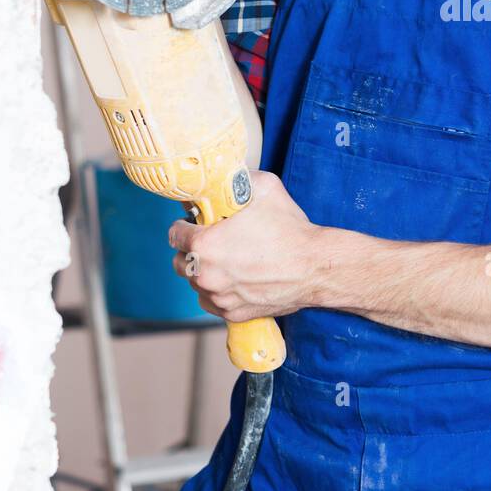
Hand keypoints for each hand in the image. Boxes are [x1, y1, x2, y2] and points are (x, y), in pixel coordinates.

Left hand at [168, 170, 325, 322]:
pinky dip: (219, 291)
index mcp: (205, 245)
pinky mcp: (232, 313)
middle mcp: (206, 274)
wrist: (316, 267)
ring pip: (196, 283)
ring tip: (229, 261)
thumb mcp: (264, 188)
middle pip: (180, 261)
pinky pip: (213, 301)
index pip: (175, 234)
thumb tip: (226, 177)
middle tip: (213, 242)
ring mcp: (218, 297)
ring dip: (206, 272)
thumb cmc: (290, 230)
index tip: (195, 225)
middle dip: (192, 251)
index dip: (185, 225)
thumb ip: (237, 180)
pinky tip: (237, 278)